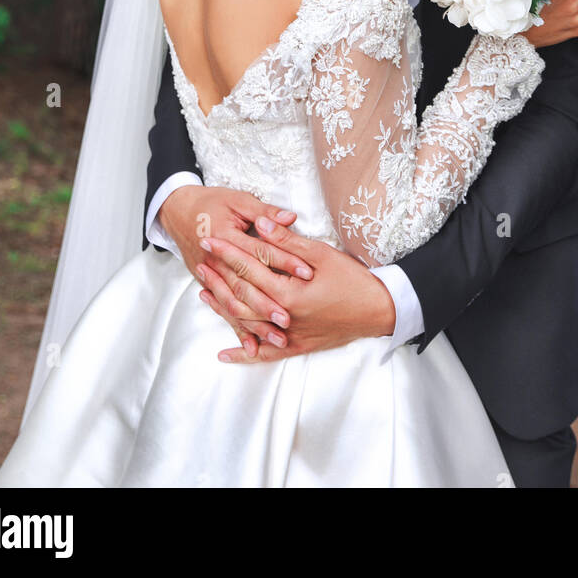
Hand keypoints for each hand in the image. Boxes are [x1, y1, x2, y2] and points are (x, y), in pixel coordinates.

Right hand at [158, 185, 313, 351]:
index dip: (284, 261)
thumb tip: (289, 218)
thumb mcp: (238, 200)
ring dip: (256, 324)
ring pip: (235, 305)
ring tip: (279, 339)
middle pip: (246, 286)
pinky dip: (238, 330)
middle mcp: (217, 261)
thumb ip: (264, 211)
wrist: (178, 211)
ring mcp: (211, 276)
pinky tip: (252, 347)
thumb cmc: (211, 203)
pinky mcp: (209, 286)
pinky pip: (225, 311)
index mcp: (227, 237)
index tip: (307, 272)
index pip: (260, 252)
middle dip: (268, 304)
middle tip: (290, 319)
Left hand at [198, 220, 396, 363]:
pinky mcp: (296, 347)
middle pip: (242, 296)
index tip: (210, 241)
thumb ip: (286, 241)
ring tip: (204, 294)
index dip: (228, 253)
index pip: (249, 269)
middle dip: (219, 277)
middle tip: (200, 261)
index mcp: (288, 292)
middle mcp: (284, 317)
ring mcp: (289, 336)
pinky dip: (244, 353)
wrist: (377, 310)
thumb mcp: (321, 253)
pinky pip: (266, 353)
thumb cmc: (352, 279)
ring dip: (224, 308)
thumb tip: (259, 224)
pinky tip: (225, 354)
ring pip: (248, 323)